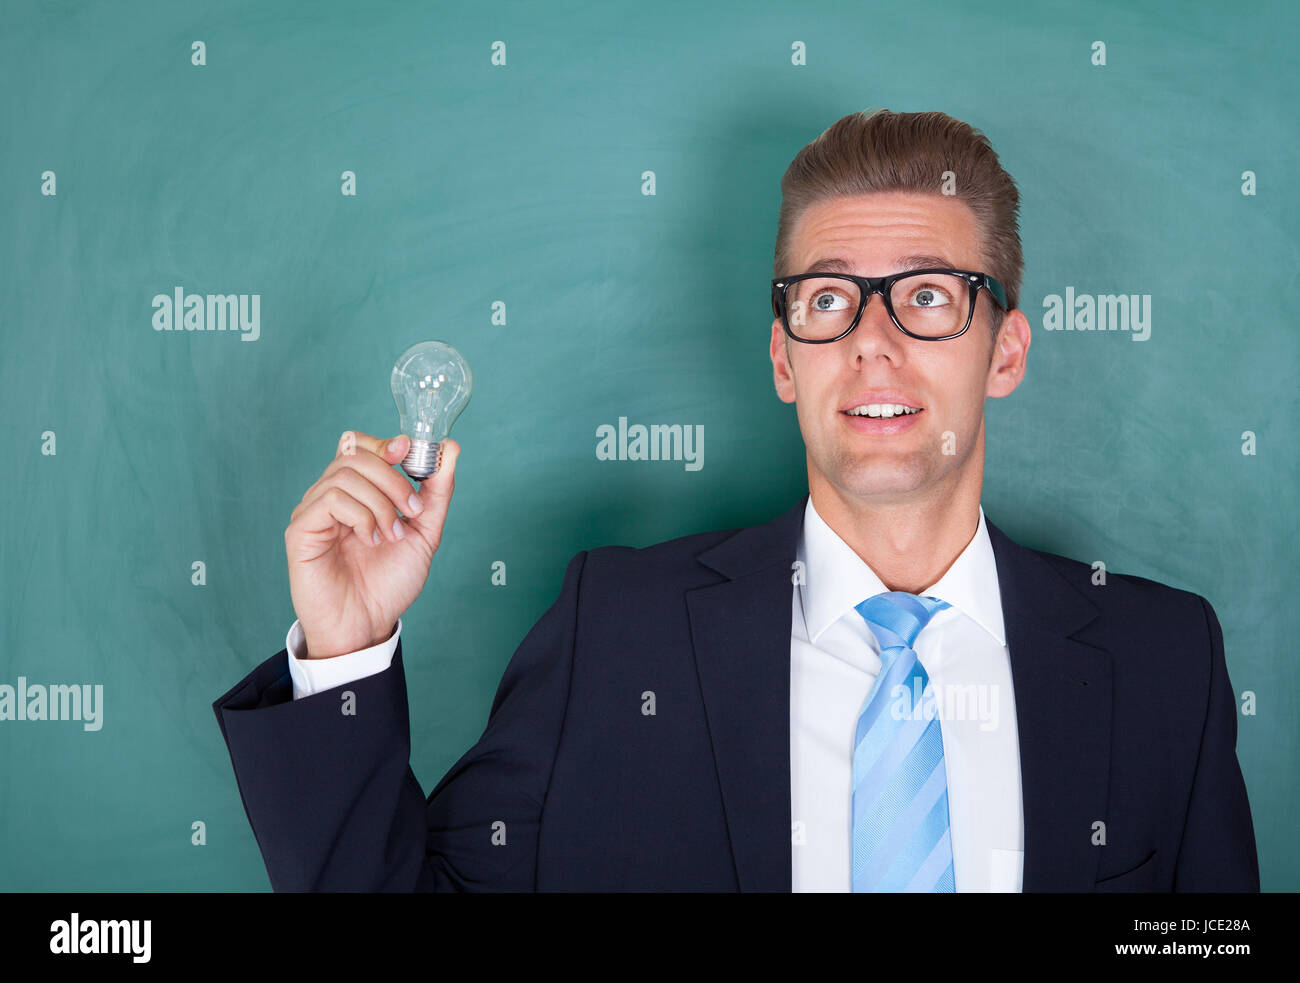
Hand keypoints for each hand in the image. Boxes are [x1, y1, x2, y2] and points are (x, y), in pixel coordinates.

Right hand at [285, 431, 458, 657]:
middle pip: (356, 454)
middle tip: (413, 510)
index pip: (360, 445)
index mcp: (356, 493)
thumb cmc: (389, 583)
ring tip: (392, 535)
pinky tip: (370, 540)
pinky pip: (331, 499)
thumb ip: (436, 493)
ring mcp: (313, 511)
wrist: (368, 626)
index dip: (384, 443)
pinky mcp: (301, 530)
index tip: (410, 451)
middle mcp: (331, 496)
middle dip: (393, 477)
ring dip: (381, 503)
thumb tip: (450, 448)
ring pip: (346, 474)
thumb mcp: (424, 533)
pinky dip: (361, 516)